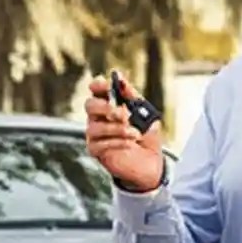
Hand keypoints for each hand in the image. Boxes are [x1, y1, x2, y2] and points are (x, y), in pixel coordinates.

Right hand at [84, 73, 163, 191]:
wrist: (151, 163)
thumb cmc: (146, 136)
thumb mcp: (144, 113)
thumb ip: (133, 97)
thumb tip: (121, 79)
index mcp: (109, 104)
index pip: (96, 90)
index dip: (99, 85)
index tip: (108, 84)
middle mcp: (98, 117)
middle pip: (90, 106)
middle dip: (106, 107)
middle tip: (123, 113)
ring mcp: (95, 134)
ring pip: (94, 127)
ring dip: (116, 128)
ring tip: (135, 133)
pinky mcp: (96, 150)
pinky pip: (99, 144)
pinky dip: (117, 142)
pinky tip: (130, 143)